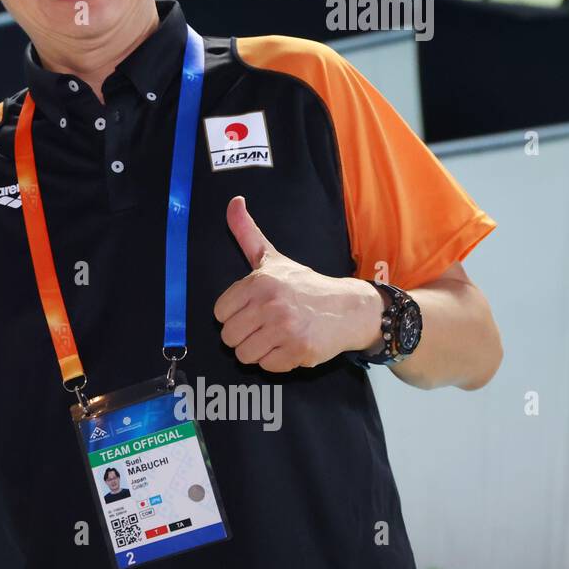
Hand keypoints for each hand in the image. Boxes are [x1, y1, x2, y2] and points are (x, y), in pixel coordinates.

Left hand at [212, 196, 381, 372]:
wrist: (348, 308)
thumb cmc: (304, 285)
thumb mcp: (272, 258)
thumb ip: (247, 233)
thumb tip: (233, 201)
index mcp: (259, 282)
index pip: (220, 313)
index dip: (233, 315)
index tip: (251, 309)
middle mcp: (271, 304)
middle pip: (229, 337)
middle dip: (243, 335)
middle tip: (263, 326)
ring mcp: (285, 329)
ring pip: (245, 355)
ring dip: (258, 351)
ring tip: (275, 336)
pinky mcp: (299, 351)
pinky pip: (267, 367)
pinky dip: (276, 361)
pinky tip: (289, 346)